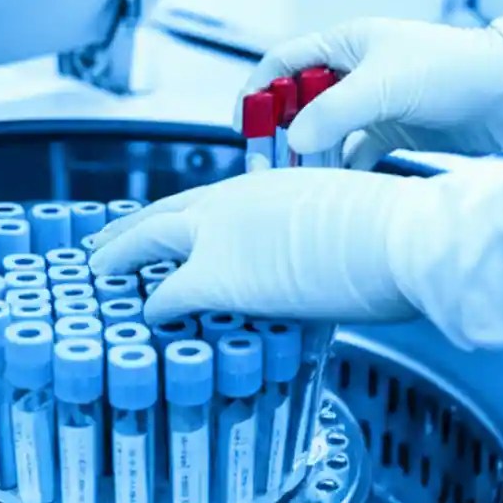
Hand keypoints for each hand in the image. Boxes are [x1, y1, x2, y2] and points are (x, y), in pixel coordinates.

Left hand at [86, 168, 423, 323]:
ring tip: (99, 271)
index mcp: (270, 184)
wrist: (403, 238)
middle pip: (166, 211)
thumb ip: (318, 240)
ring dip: (120, 256)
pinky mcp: (218, 277)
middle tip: (107, 243)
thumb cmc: (397, 233)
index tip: (166, 224)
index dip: (183, 215)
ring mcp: (221, 234)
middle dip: (133, 228)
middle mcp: (237, 200)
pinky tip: (143, 319)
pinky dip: (152, 308)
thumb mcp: (348, 224)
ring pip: (149, 240)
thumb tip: (324, 267)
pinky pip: (168, 295)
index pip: (209, 198)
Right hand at [235, 19, 502, 168]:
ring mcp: (374, 102)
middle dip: (281, 133)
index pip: (284, 64)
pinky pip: (354, 153)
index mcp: (346, 45)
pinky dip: (341, 170)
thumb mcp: (387, 85)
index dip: (258, 93)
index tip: (245, 127)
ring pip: (325, 132)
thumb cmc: (453, 69)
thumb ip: (336, 111)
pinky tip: (334, 190)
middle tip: (267, 167)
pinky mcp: (394, 130)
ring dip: (309, 156)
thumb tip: (296, 138)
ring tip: (296, 184)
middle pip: (299, 103)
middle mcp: (356, 72)